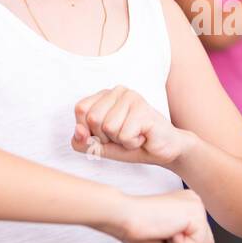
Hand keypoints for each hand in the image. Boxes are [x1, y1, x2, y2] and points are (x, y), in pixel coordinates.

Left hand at [71, 85, 193, 166]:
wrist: (162, 151)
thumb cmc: (131, 144)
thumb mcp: (99, 147)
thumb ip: (82, 141)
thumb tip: (79, 131)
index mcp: (104, 94)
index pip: (80, 109)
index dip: (90, 129)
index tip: (108, 133)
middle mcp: (118, 90)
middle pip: (92, 118)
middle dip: (105, 137)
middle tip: (123, 135)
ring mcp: (132, 97)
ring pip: (108, 127)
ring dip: (120, 140)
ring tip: (134, 135)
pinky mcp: (143, 109)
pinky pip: (124, 135)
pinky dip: (131, 143)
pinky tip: (142, 137)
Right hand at [108, 188, 213, 242]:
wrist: (124, 218)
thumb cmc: (139, 233)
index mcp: (187, 207)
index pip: (198, 241)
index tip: (161, 232)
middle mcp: (195, 203)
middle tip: (163, 233)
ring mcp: (197, 205)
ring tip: (165, 230)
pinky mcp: (196, 211)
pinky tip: (167, 229)